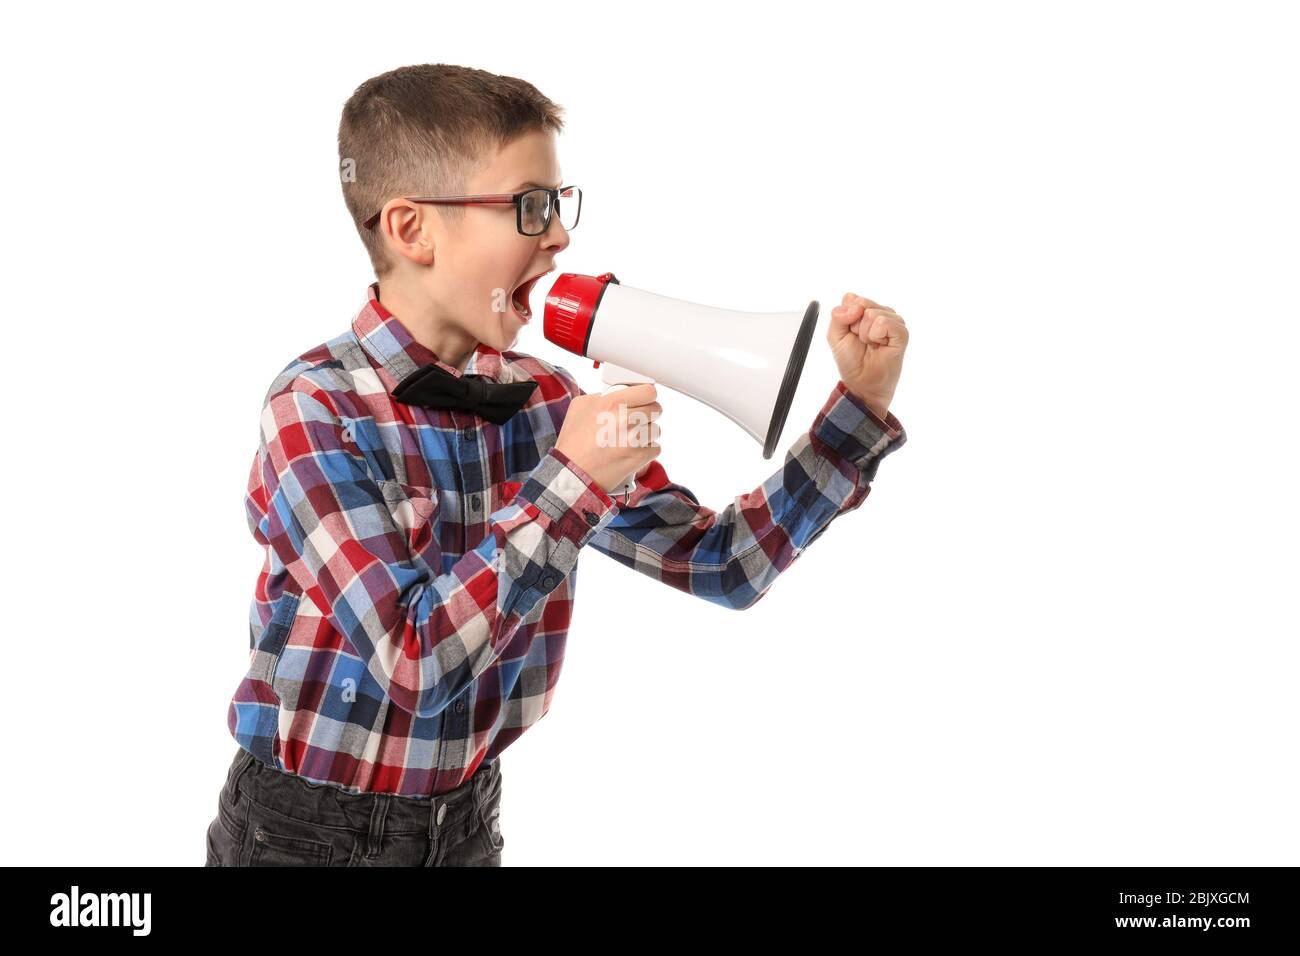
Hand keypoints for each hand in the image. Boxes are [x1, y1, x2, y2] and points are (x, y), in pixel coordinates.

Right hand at [556, 383, 661, 492]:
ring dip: (647, 433)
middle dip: (648, 414)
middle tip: (637, 420)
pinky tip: (632, 452)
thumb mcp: (580, 406)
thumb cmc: (573, 441)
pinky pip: (655, 448)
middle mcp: (625, 419)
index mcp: (611, 403)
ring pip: (656, 429)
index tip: (644, 399)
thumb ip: (601, 396)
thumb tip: (618, 393)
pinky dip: (646, 451)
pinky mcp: (639, 457)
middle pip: (656, 409)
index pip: (648, 391)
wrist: (572, 473)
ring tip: (631, 438)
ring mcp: (634, 439)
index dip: (647, 395)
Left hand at [827, 293, 908, 419]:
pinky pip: (885, 323)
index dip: (845, 318)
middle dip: (855, 326)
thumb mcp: (835, 336)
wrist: (862, 384)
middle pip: (862, 304)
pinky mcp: (902, 333)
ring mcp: (893, 322)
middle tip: (861, 341)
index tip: (850, 333)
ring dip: (865, 333)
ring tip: (871, 345)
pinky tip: (880, 345)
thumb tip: (854, 302)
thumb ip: (838, 316)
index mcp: (865, 311)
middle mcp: (880, 313)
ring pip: (873, 313)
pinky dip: (876, 335)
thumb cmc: (851, 361)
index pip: (852, 299)